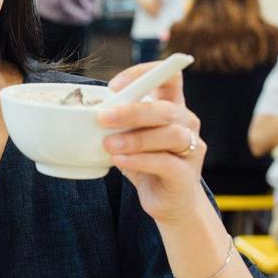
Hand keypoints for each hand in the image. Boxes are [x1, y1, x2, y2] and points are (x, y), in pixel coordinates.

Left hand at [100, 61, 206, 225]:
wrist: (169, 203)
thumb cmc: (148, 165)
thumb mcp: (130, 139)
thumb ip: (119, 124)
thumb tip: (88, 114)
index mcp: (173, 107)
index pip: (169, 77)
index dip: (144, 74)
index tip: (115, 86)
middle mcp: (187, 124)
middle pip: (165, 109)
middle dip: (132, 111)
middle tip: (102, 117)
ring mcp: (190, 149)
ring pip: (169, 134)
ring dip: (135, 138)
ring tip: (108, 144)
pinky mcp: (185, 174)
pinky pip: (164, 163)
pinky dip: (139, 160)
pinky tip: (119, 160)